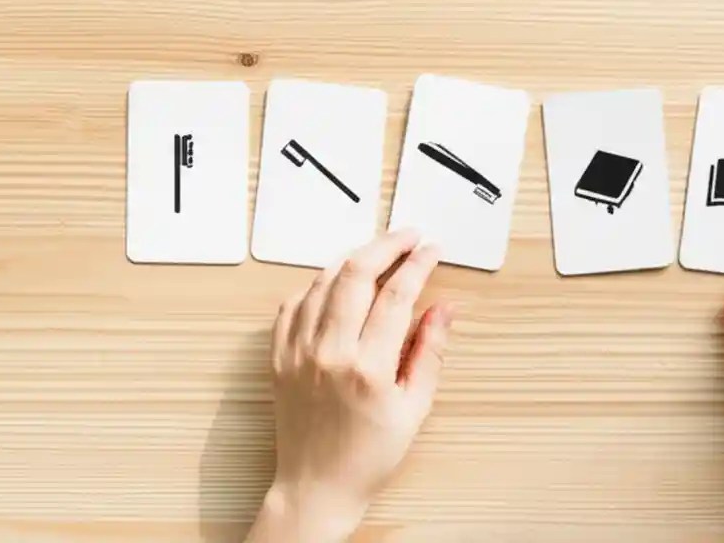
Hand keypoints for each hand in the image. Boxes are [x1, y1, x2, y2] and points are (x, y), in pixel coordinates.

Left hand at [247, 229, 453, 542]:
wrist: (317, 487)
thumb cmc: (369, 455)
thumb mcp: (414, 406)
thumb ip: (430, 352)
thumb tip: (444, 308)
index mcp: (368, 367)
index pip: (397, 294)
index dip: (418, 264)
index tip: (431, 250)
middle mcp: (329, 353)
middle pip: (356, 273)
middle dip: (386, 245)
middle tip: (407, 236)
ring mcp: (298, 353)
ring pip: (322, 281)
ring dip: (352, 259)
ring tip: (376, 254)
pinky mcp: (279, 357)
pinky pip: (292, 304)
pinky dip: (316, 285)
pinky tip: (335, 283)